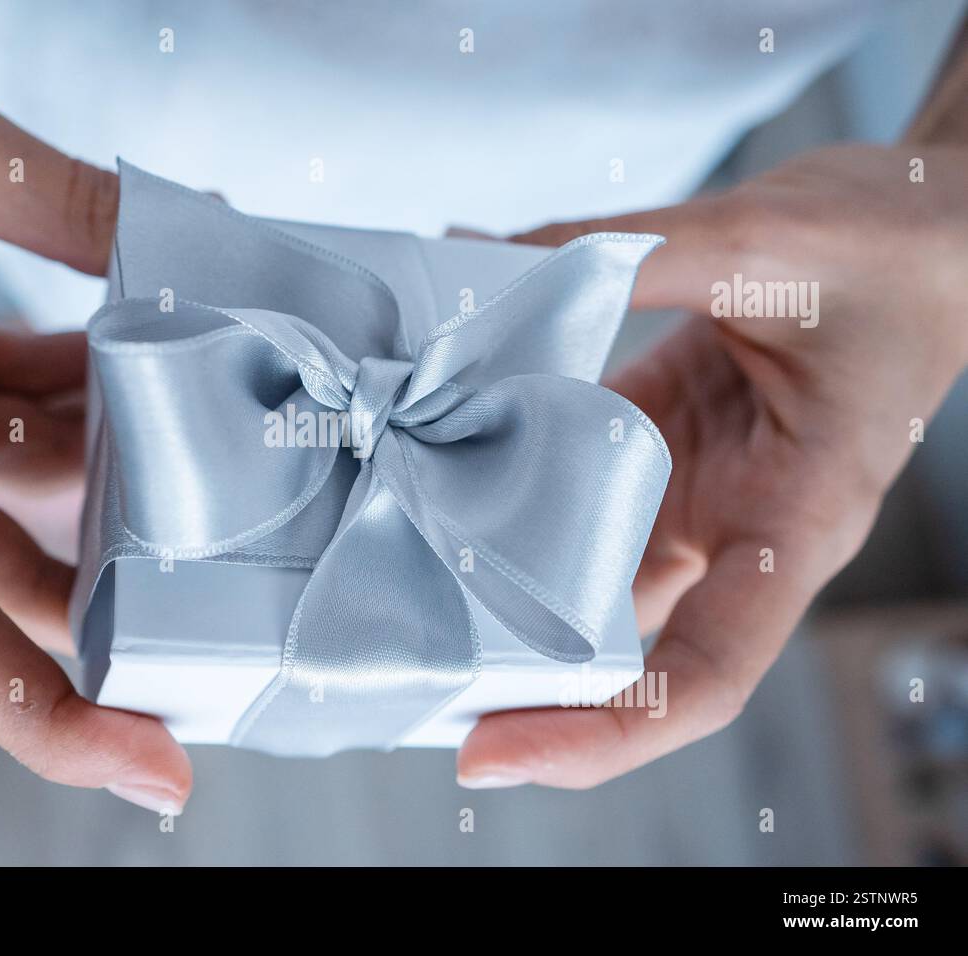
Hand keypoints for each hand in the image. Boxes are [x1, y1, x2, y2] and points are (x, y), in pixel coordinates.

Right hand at [0, 0, 190, 811]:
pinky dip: (79, 392)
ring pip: (16, 486)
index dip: (43, 715)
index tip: (151, 769)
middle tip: (233, 620)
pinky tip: (152, 370)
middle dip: (112, 606)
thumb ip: (50, 199)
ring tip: (227, 478)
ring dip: (114, 482)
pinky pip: (6, 398)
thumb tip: (176, 245)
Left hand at [457, 143, 967, 787]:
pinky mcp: (655, 437)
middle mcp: (732, 527)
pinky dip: (503, 464)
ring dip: (489, 568)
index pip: (702, 676)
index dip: (600, 734)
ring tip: (387, 561)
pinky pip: (568, 471)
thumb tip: (486, 258)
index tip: (491, 753)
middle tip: (400, 668)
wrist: (919, 226)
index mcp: (792, 523)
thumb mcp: (767, 244)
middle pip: (613, 640)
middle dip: (510, 668)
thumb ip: (628, 254)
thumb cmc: (891, 251)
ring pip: (577, 563)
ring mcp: (687, 486)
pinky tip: (433, 438)